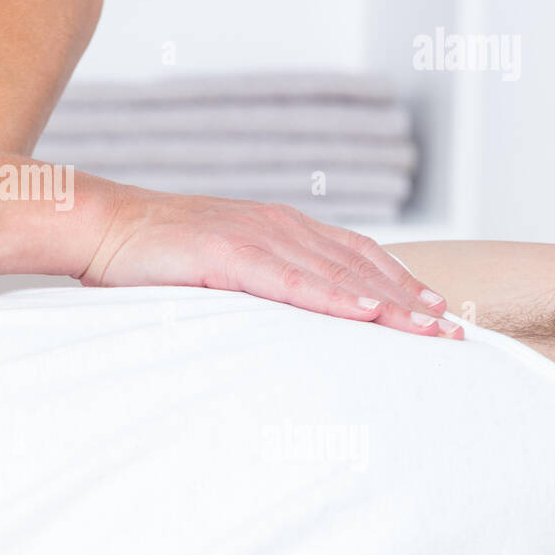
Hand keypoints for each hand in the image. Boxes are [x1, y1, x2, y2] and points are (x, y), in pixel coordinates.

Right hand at [81, 190, 460, 338]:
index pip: (353, 254)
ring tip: (426, 329)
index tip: (434, 310)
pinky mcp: (228, 255)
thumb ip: (255, 284)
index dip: (398, 281)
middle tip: (451, 330)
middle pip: (358, 263)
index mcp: (276, 226)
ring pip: (335, 272)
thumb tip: (283, 322)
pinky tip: (366, 313)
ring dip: (387, 302)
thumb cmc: (153, 254)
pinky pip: (291, 281)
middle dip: (409, 298)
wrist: (103, 225)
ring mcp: (254, 237)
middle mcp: (276, 225)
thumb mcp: (217, 267)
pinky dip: (333, 297)